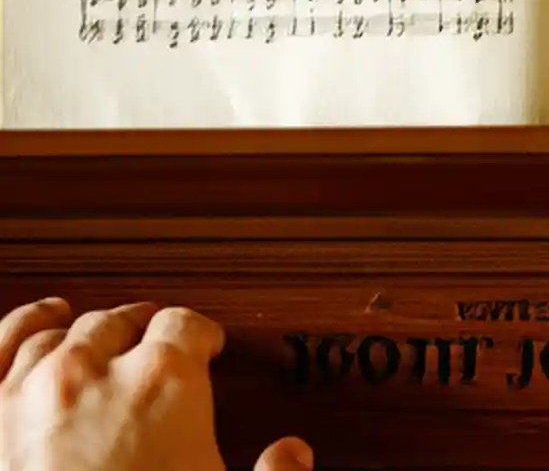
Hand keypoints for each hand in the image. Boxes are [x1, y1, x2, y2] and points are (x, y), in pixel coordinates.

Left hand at [0, 298, 312, 470]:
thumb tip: (293, 455)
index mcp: (164, 382)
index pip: (186, 324)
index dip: (202, 333)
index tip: (207, 345)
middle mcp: (94, 371)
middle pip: (120, 321)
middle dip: (142, 328)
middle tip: (155, 341)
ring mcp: (31, 391)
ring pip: (57, 333)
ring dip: (81, 331)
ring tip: (94, 330)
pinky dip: (17, 329)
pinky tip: (34, 325)